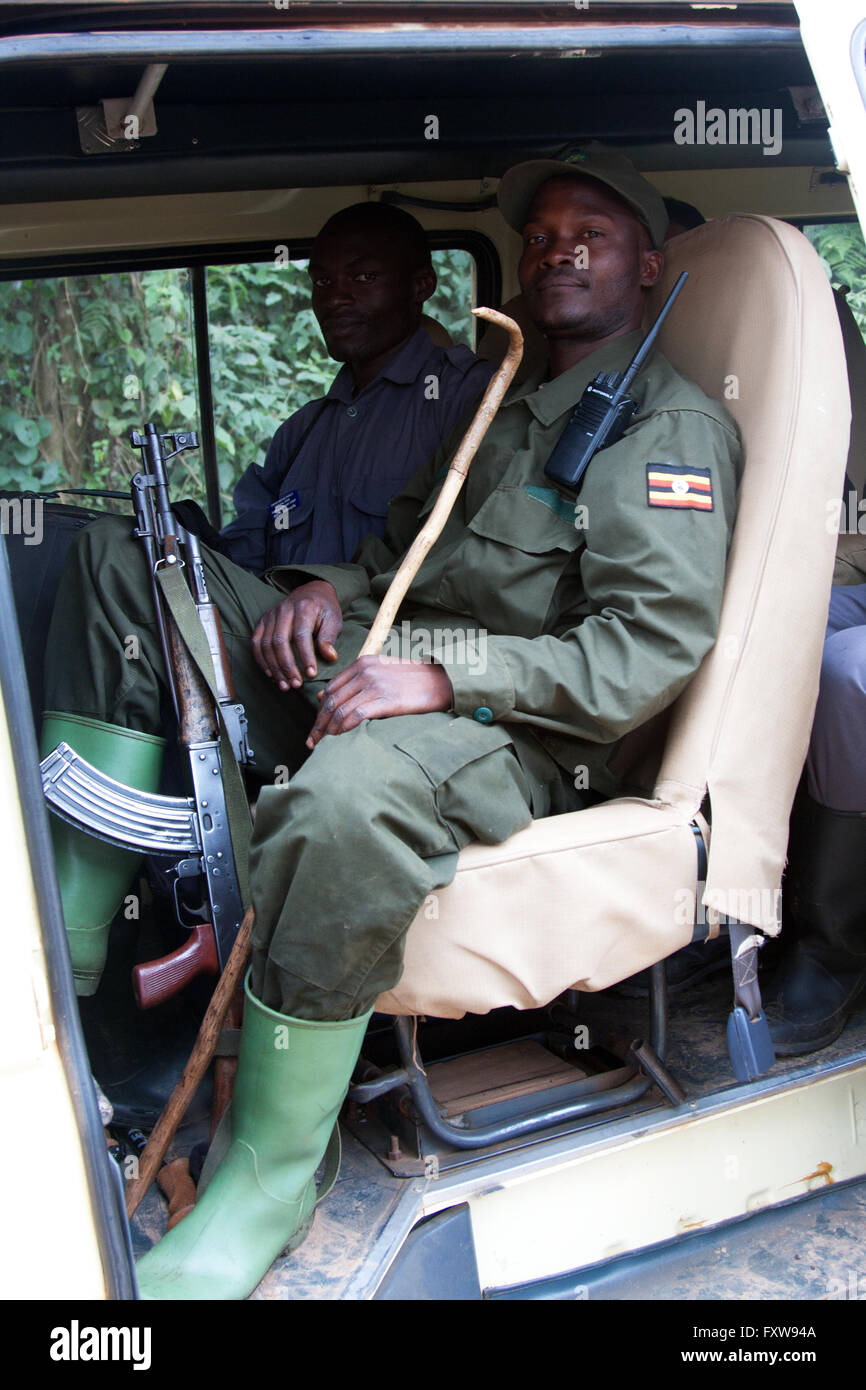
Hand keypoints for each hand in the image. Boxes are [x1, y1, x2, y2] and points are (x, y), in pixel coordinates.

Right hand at [251, 581, 341, 689]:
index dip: (305, 656)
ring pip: (266, 645)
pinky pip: (256, 643)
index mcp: (304, 607)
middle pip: (280, 642)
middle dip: (287, 666)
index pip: (301, 635)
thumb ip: (329, 637)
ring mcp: (270, 615)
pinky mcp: (262, 621)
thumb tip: (330, 657)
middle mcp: (284, 609)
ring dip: (274, 668)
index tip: (311, 674)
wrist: (311, 592)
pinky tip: (271, 674)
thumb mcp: (333, 620)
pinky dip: (261, 660)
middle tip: (297, 684)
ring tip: (285, 685)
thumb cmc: (324, 609)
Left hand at [306, 656, 452, 747]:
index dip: (320, 709)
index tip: (316, 726)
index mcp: (363, 663)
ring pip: (340, 709)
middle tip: (312, 740)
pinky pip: (356, 715)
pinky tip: (339, 737)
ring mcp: (375, 684)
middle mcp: (365, 671)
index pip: (331, 688)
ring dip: (328, 729)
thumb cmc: (411, 681)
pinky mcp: (386, 699)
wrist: (441, 682)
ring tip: (322, 744)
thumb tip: (326, 697)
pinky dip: (343, 727)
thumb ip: (354, 683)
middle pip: (332, 700)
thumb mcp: (380, 673)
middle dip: (319, 723)